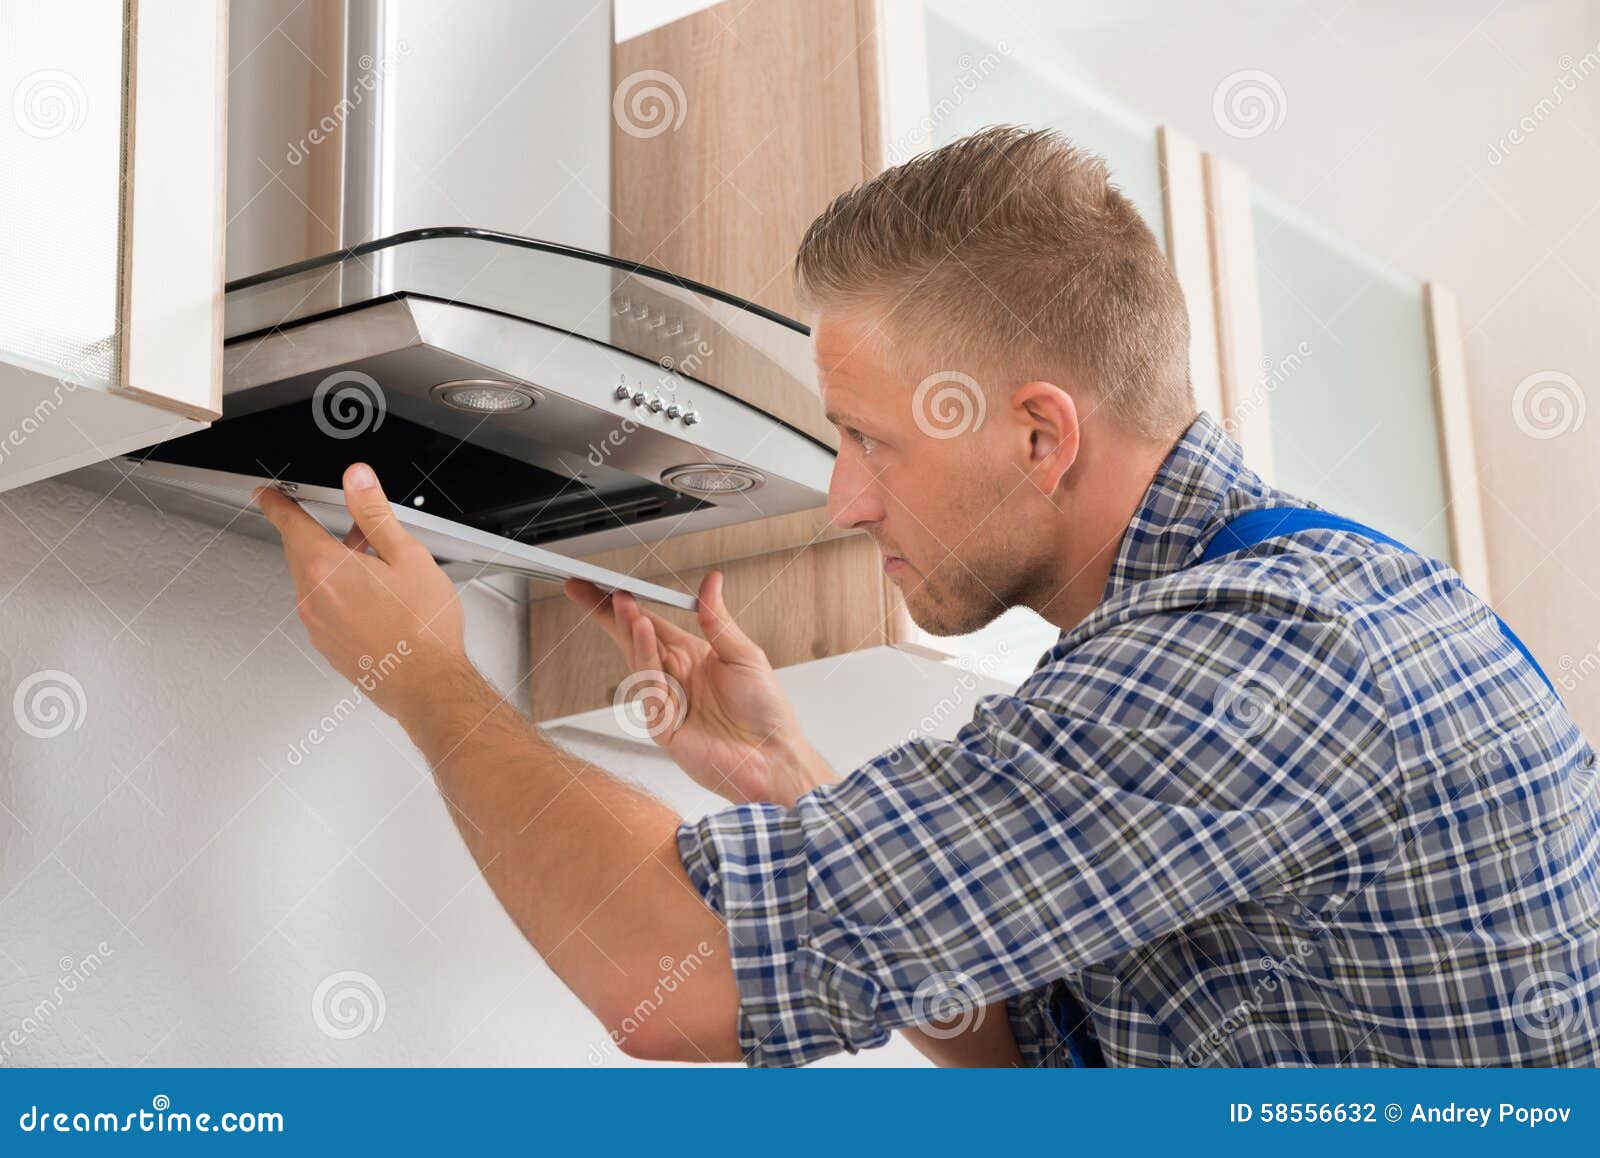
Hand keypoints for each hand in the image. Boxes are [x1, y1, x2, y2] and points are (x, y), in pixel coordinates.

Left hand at [254, 463, 467, 716]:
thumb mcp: (407, 556)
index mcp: (327, 567)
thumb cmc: (423, 629)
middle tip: (351, 528)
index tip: (267, 495)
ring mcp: (317, 624)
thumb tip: (357, 480)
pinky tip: (373, 598)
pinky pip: (322, 606)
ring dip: (333, 564)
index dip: (277, 503)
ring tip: (375, 567)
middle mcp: (313, 597)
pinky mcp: (327, 644)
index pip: (290, 523)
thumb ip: (375, 513)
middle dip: (319, 533)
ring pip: (313, 579)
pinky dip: (338, 592)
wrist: (428, 685)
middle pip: (300, 551)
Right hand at [564, 571, 834, 806]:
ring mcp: (666, 702)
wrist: (774, 758)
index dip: (626, 604)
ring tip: (623, 604)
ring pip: (638, 660)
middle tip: (583, 587)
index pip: (649, 624)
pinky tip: (644, 635)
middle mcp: (674, 677)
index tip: (602, 584)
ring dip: (630, 630)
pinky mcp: (663, 727)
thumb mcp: (745, 655)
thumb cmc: (766, 712)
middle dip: (607, 613)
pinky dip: (645, 660)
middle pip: (632, 639)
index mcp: (691, 656)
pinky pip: (650, 689)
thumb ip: (719, 620)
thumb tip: (712, 582)